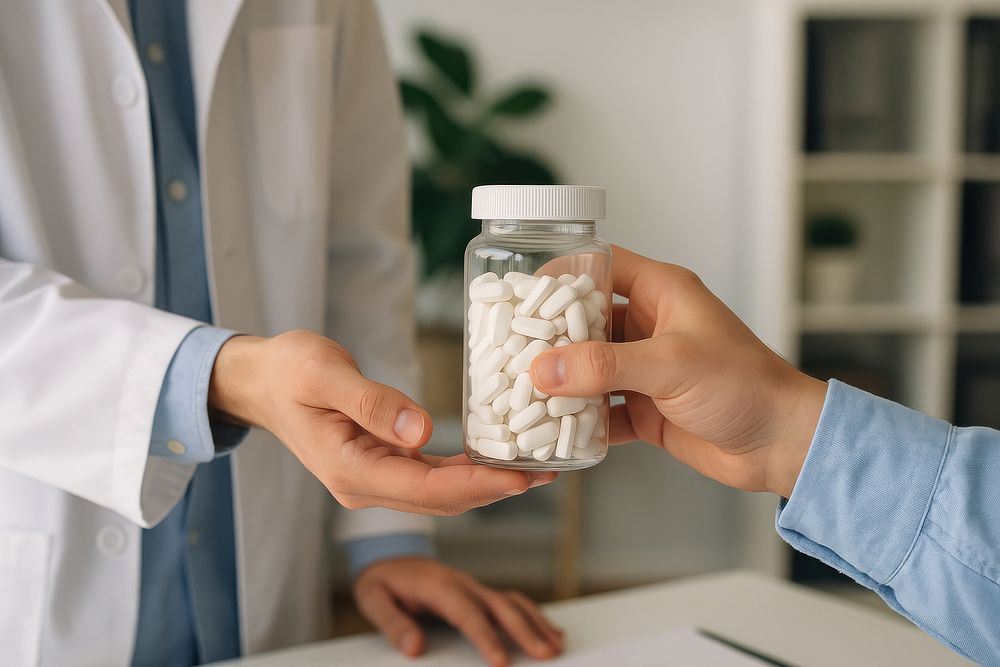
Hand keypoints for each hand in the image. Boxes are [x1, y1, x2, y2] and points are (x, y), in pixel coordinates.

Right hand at [209, 330, 555, 513]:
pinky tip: (493, 459)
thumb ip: (370, 403)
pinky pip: (429, 477)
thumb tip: (420, 432)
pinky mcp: (378, 465)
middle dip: (495, 489)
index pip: (426, 488)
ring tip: (534, 468)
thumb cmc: (288, 371)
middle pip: (440, 499)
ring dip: (486, 484)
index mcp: (350, 470)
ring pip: (439, 493)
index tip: (521, 477)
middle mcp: (363, 485)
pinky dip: (464, 472)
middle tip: (546, 472)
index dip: (478, 485)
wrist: (261, 381)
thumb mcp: (323, 375)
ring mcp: (371, 479)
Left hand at [354, 558, 563, 665]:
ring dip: (536, 622)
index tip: (500, 662)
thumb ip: (393, 623)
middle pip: (499, 606)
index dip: (485, 637)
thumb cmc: (382, 581)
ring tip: (556, 645)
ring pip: (512, 602)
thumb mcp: (373, 598)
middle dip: (524, 631)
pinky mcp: (479, 592)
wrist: (390, 555)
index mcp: (438, 586)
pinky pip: (511, 601)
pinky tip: (551, 630)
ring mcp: (474, 586)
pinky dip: (534, 615)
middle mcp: (462, 584)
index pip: (467, 613)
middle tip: (545, 655)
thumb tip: (414, 648)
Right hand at [529, 247, 826, 497]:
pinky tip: (555, 430)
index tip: (524, 289)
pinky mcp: (647, 409)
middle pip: (586, 321)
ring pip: (590, 368)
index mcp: (662, 294)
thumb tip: (546, 368)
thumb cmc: (747, 386)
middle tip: (509, 346)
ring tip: (521, 388)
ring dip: (561, 381)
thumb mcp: (671, 365)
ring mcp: (647, 369)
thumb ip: (605, 366)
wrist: (780, 444)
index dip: (563, 273)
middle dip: (550, 336)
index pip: (603, 266)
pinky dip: (580, 421)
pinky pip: (602, 411)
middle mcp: (651, 326)